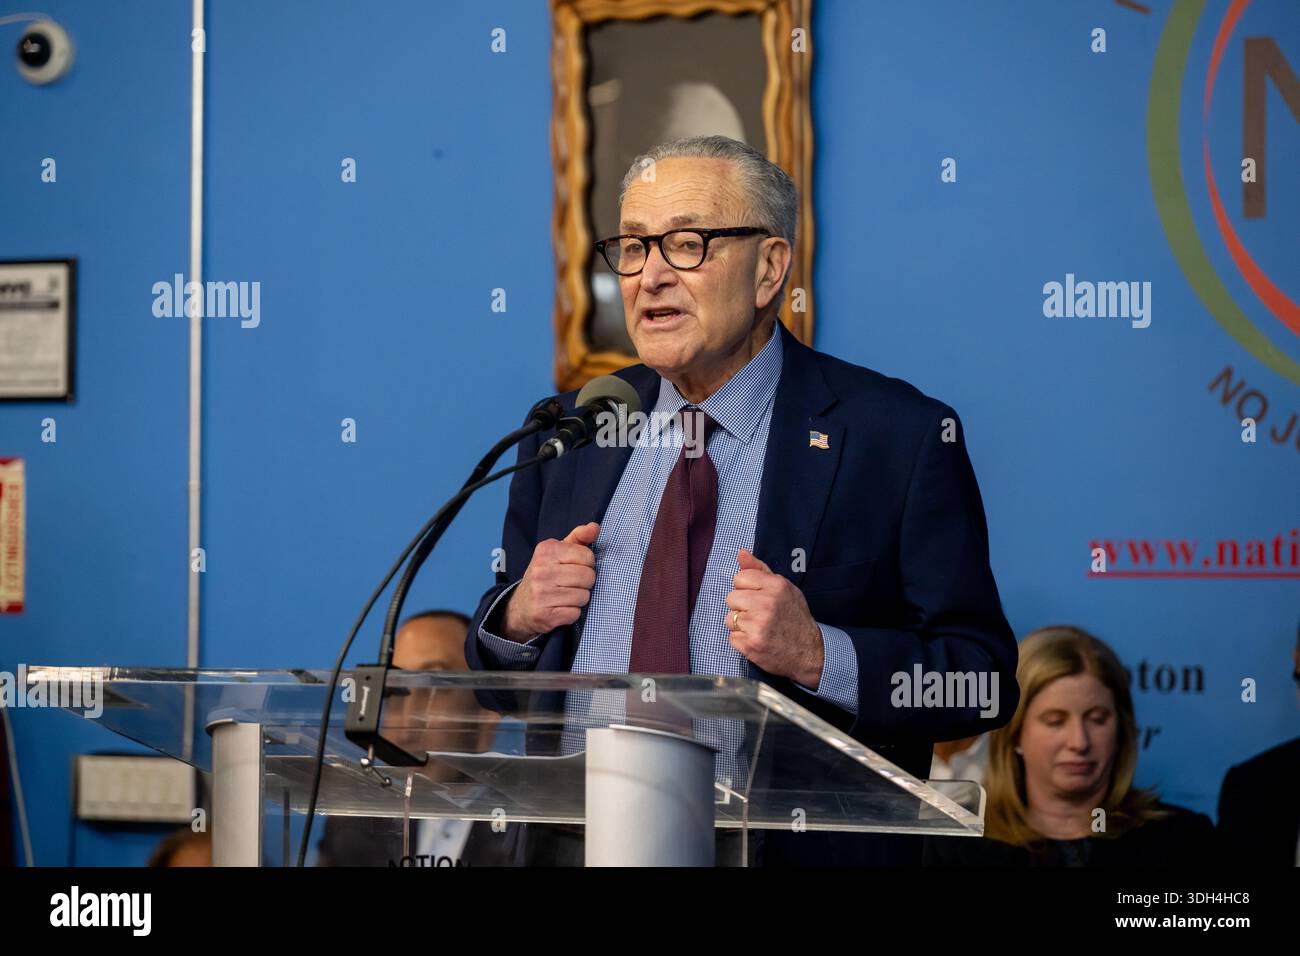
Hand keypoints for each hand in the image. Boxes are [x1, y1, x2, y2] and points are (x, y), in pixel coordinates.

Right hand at [501, 522, 599, 641]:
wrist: (521, 605)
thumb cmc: (546, 574)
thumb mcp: (558, 551)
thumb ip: (579, 537)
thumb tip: (595, 527)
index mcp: (546, 550)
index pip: (587, 556)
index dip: (587, 564)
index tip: (575, 567)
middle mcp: (541, 570)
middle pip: (588, 577)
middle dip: (585, 582)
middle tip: (572, 583)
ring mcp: (541, 594)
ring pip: (584, 596)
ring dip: (579, 598)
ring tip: (566, 596)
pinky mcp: (544, 615)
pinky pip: (575, 614)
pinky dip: (572, 613)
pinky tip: (560, 608)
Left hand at [725, 548, 824, 687]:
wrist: (810, 652)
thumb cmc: (794, 618)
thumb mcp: (784, 589)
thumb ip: (760, 570)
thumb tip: (741, 552)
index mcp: (776, 586)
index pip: (740, 577)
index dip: (746, 588)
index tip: (757, 597)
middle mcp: (766, 603)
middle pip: (731, 598)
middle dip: (741, 607)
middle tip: (758, 615)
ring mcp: (758, 625)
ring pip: (729, 618)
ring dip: (740, 625)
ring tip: (758, 628)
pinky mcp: (751, 644)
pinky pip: (732, 637)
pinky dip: (742, 641)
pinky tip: (757, 640)